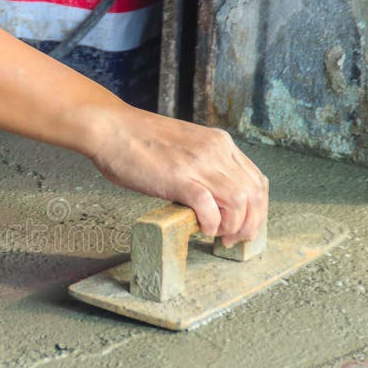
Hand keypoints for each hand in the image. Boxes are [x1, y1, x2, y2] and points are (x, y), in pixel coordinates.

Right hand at [90, 108, 267, 246]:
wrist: (110, 128)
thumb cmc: (136, 139)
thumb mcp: (183, 145)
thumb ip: (200, 165)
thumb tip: (208, 196)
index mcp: (219, 142)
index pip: (257, 180)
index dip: (257, 209)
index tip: (245, 224)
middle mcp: (216, 151)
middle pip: (254, 194)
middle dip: (250, 224)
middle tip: (235, 239)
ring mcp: (198, 164)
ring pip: (239, 202)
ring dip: (233, 227)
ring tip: (218, 237)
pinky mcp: (178, 179)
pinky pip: (209, 208)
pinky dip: (211, 224)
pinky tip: (201, 229)